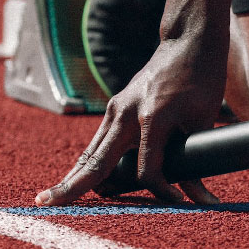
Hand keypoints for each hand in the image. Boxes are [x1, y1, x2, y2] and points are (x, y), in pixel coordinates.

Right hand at [35, 36, 226, 204]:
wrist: (188, 43)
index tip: (178, 202)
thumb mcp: (203, 120)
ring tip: (51, 199)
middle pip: (97, 161)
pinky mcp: (116, 107)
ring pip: (91, 152)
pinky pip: (98, 141)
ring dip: (74, 176)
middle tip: (46, 205)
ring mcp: (117, 108)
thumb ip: (196, 158)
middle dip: (73, 186)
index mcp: (153, 117)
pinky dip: (88, 162)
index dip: (162, 191)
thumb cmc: (202, 80)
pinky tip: (75, 179)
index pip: (147, 170)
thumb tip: (197, 197)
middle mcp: (126, 113)